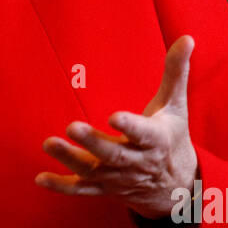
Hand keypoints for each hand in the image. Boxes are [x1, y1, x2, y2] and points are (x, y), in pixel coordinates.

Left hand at [36, 34, 198, 219]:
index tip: (114, 116)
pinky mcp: (105, 188)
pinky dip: (62, 186)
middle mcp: (136, 162)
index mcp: (156, 139)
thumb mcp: (176, 106)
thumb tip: (187, 38)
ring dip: (70, 159)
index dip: (130, 126)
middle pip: (113, 154)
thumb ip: (176, 72)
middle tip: (71, 127)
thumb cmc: (172, 137)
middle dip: (92, 143)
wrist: (175, 186)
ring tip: (48, 144)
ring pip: (93, 171)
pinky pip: (82, 189)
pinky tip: (40, 178)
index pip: (143, 133)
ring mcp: (118, 178)